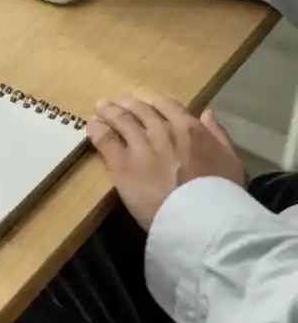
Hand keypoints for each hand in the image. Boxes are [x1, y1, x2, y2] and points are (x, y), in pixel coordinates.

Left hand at [86, 96, 245, 230]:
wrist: (201, 217)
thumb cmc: (222, 193)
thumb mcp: (230, 159)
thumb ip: (217, 133)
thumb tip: (206, 112)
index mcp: (190, 128)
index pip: (167, 106)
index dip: (154, 105)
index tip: (147, 106)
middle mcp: (163, 131)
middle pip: (140, 110)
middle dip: (128, 105)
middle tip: (117, 104)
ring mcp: (140, 146)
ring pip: (120, 120)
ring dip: (109, 112)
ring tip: (101, 109)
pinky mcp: (122, 163)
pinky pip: (105, 139)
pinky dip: (97, 129)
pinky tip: (92, 126)